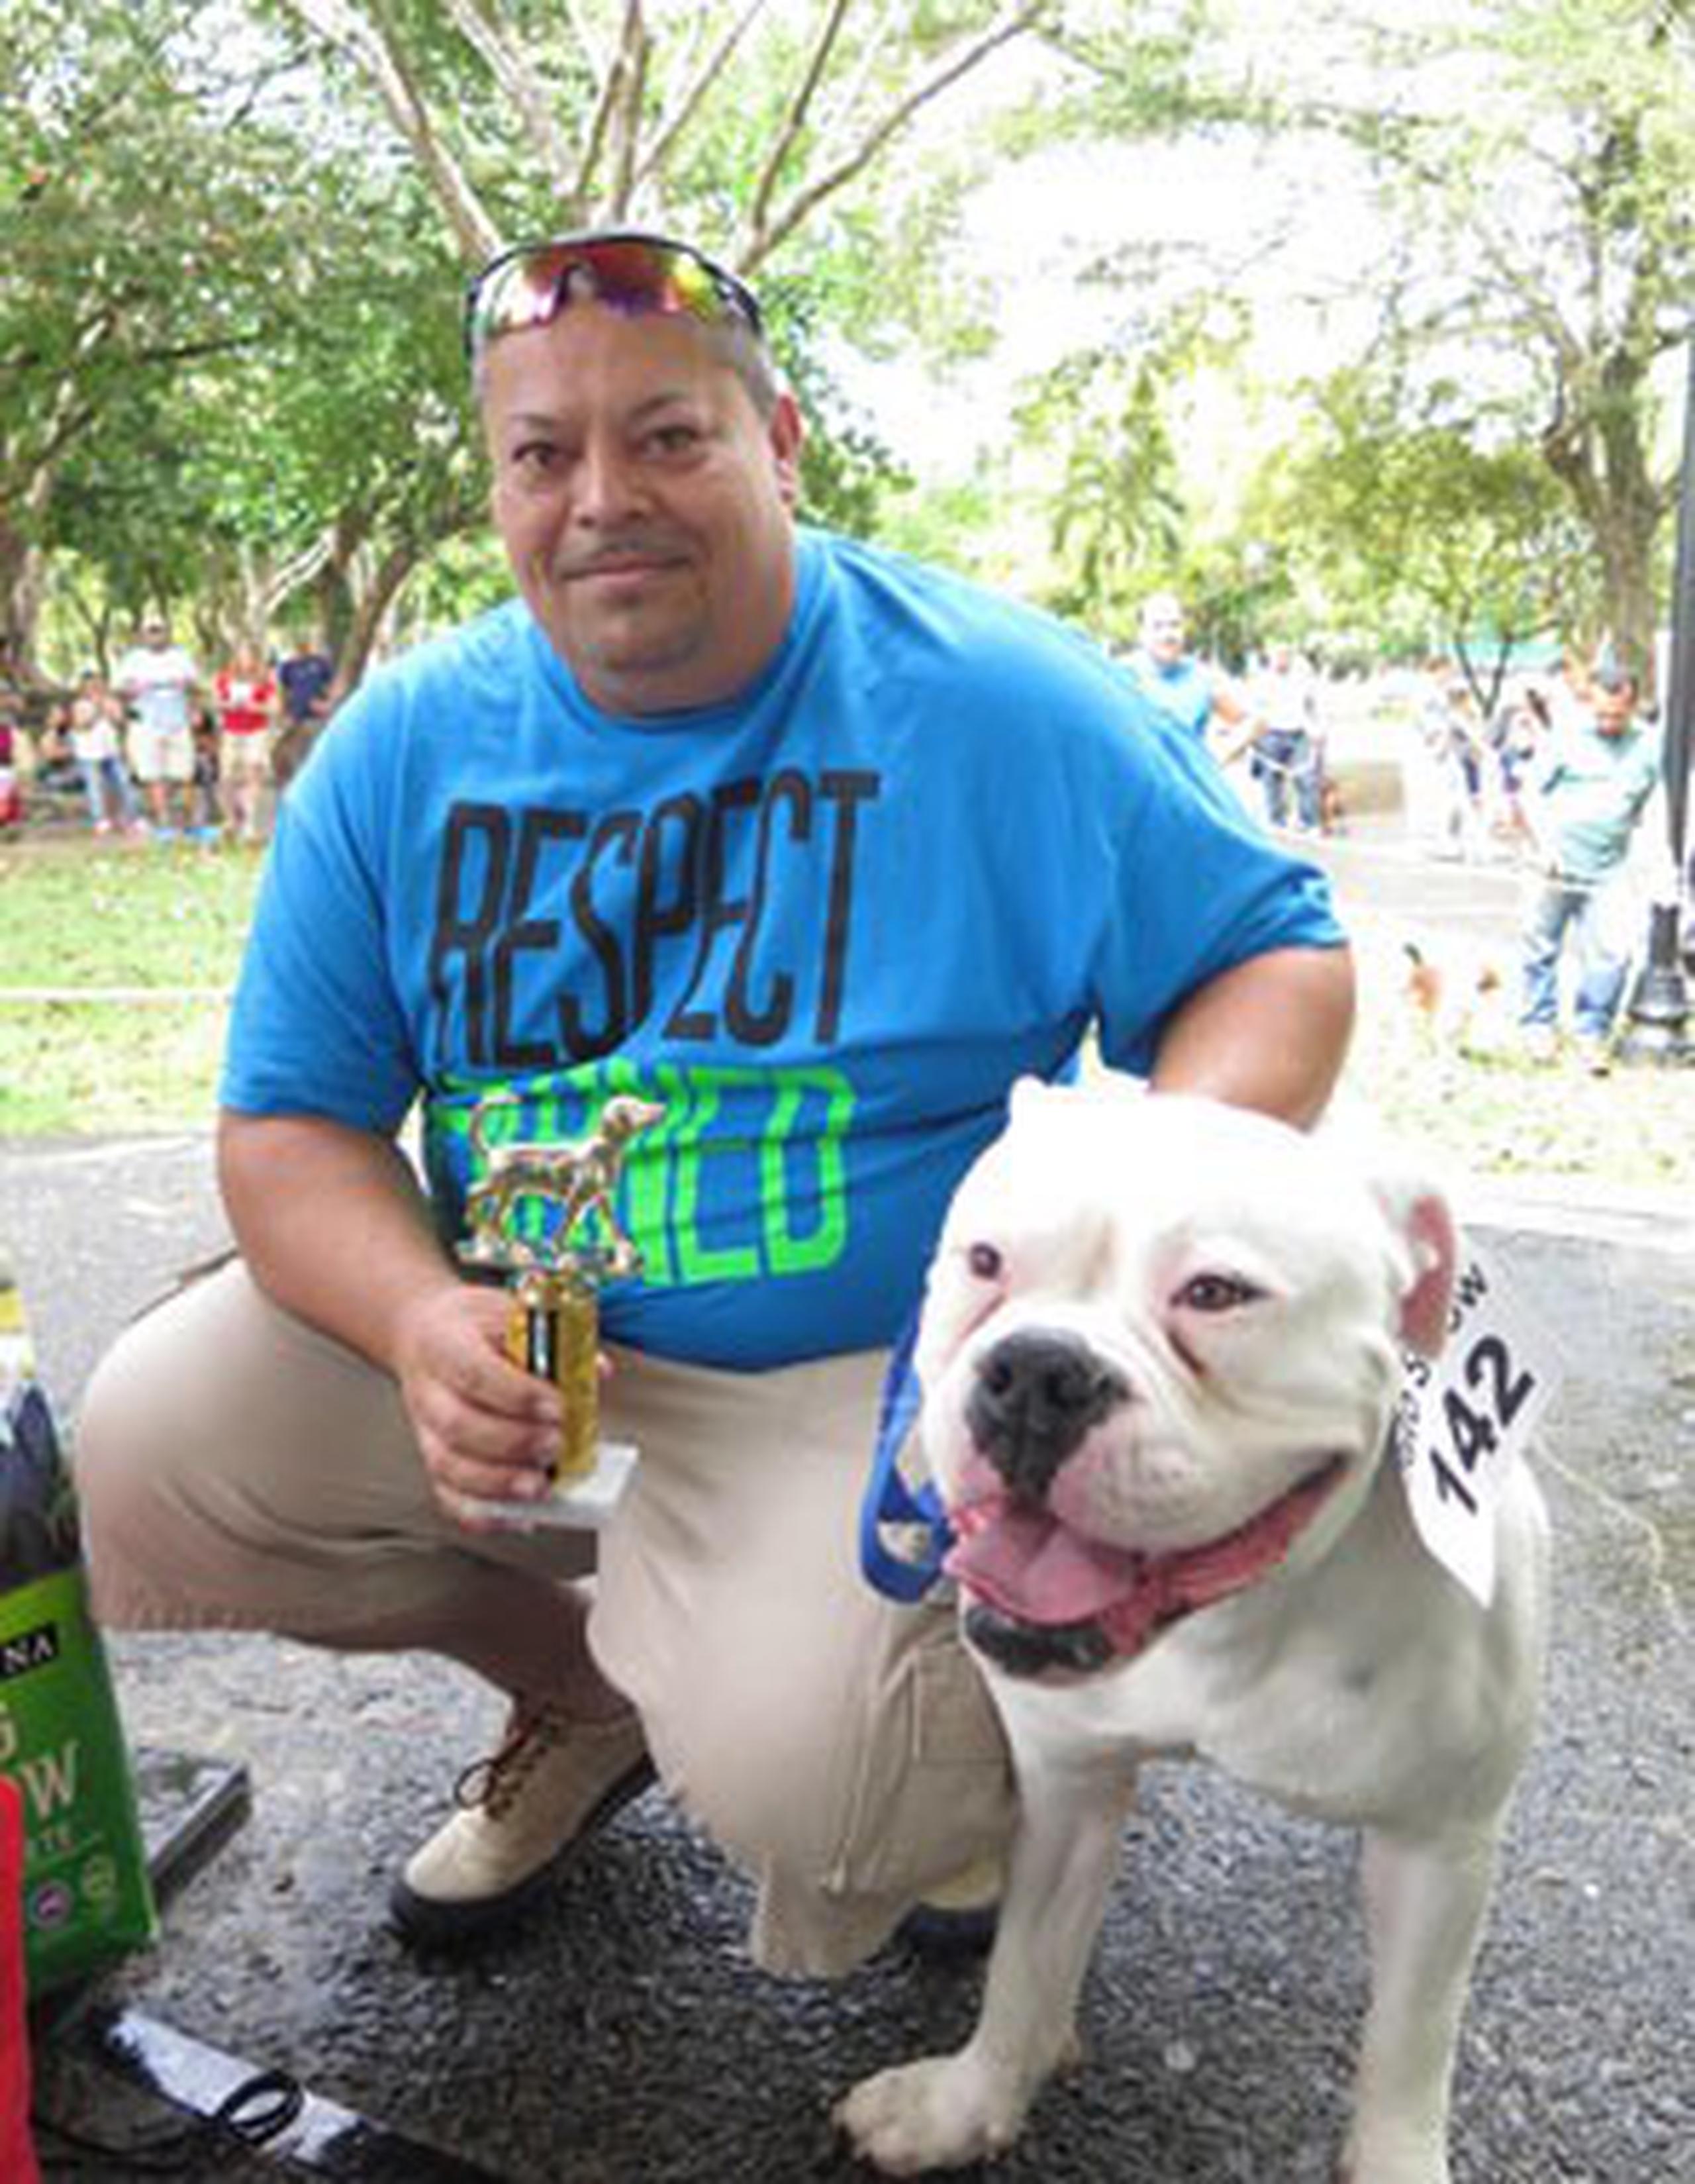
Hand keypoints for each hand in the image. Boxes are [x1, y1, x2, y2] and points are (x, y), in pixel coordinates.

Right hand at [389, 1281, 566, 1524]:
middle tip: (557, 1445)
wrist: (423, 1332)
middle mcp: (429, 1392)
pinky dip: (484, 1514)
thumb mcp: (509, 1311)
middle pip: (460, 1427)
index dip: (516, 1395)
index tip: (558, 1406)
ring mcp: (426, 1431)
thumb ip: (552, 1338)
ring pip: (450, 1468)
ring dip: (499, 1484)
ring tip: (542, 1487)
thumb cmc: (472, 1327)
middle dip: (514, 1443)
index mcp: (445, 1345)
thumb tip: (599, 1370)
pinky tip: (520, 1515)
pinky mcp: (433, 1459)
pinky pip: (448, 1496)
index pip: (474, 1373)